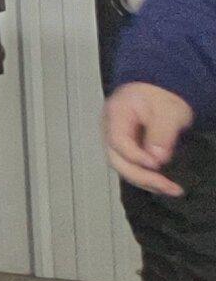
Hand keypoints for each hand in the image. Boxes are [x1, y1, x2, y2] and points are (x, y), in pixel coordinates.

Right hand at [117, 81, 192, 197]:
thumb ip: (162, 132)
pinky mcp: (125, 150)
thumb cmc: (162, 98)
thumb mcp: (169, 111)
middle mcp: (109, 130)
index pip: (118, 141)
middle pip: (117, 159)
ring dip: (146, 182)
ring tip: (171, 190)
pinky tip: (163, 185)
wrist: (158, 90)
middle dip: (142, 176)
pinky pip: (131, 167)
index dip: (136, 156)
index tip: (158, 164)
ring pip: (123, 167)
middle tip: (169, 187)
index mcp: (115, 114)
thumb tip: (157, 159)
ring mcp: (115, 141)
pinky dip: (146, 178)